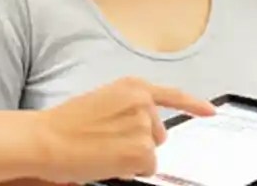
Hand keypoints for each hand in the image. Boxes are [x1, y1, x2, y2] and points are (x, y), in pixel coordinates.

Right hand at [30, 77, 215, 183]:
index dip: (194, 105)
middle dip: (140, 142)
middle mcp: (143, 102)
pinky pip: (146, 168)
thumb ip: (128, 110)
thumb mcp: (102, 103)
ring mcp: (144, 126)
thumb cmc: (65, 125)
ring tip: (102, 150)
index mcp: (132, 86)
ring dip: (131, 157)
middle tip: (107, 142)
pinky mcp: (142, 149)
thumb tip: (145, 131)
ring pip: (150, 153)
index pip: (172, 95)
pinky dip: (129, 170)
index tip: (211, 112)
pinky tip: (107, 160)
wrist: (46, 139)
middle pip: (158, 134)